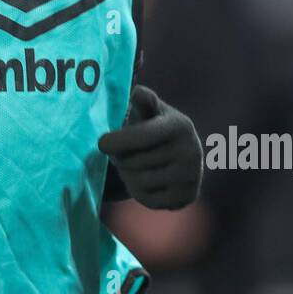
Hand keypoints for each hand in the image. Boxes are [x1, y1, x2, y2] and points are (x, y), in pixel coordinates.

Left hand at [98, 85, 202, 209]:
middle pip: (135, 162)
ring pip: (139, 182)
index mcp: (179, 125)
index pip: (142, 136)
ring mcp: (192, 176)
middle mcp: (191, 150)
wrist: (180, 156)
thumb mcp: (150, 111)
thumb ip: (143, 102)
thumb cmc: (154, 127)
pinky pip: (149, 200)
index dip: (118, 141)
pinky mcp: (188, 196)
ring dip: (127, 176)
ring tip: (133, 166)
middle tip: (121, 154)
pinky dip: (139, 193)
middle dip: (120, 159)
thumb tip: (138, 93)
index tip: (101, 144)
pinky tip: (144, 181)